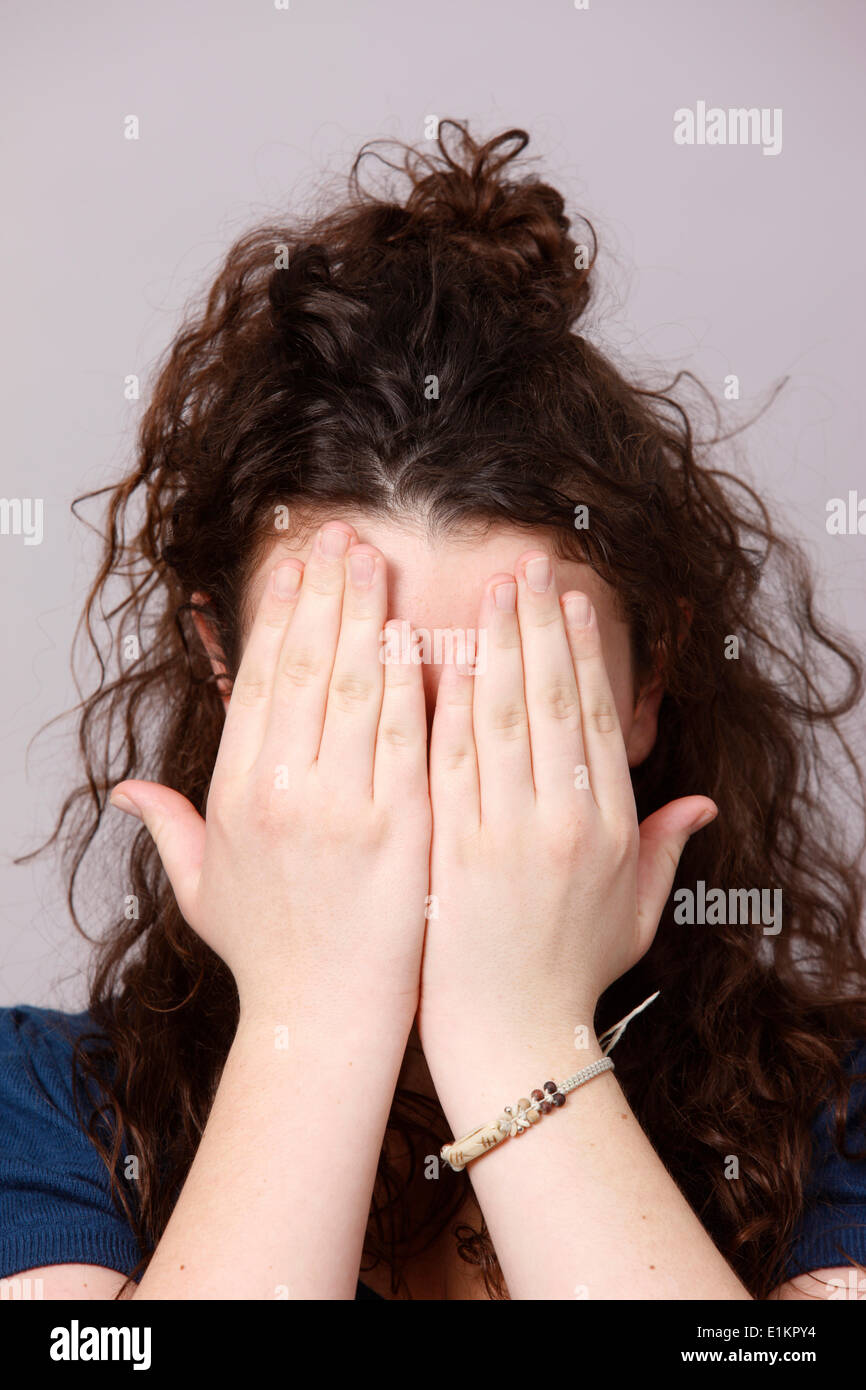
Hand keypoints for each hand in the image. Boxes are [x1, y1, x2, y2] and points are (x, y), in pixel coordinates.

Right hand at [109, 521, 430, 1025]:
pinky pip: (411, 732)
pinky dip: (416, 677)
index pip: (259, 683)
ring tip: (378, 561)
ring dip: (368, 614)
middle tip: (343, 537)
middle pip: (307, 667)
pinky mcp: (404, 826)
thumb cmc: (270, 953)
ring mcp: (346, 807)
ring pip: (357, 686)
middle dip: (325, 593)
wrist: (327, 1019)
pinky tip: (422, 631)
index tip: (295, 567)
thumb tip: (127, 792)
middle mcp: (284, 792)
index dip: (278, 617)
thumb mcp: (202, 889)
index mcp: (235, 796)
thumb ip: (168, 828)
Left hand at [419, 550, 714, 1102]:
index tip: (568, 602)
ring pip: (498, 719)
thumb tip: (703, 804)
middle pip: (547, 702)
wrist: (509, 1034)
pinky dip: (443, 708)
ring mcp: (505, 834)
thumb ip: (666, 850)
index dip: (580, 653)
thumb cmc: (573, 971)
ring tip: (486, 593)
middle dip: (535, 627)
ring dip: (491, 648)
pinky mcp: (454, 850)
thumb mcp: (637, 913)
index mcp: (610, 828)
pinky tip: (434, 661)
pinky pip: (448, 762)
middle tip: (524, 568)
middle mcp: (563, 822)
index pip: (592, 718)